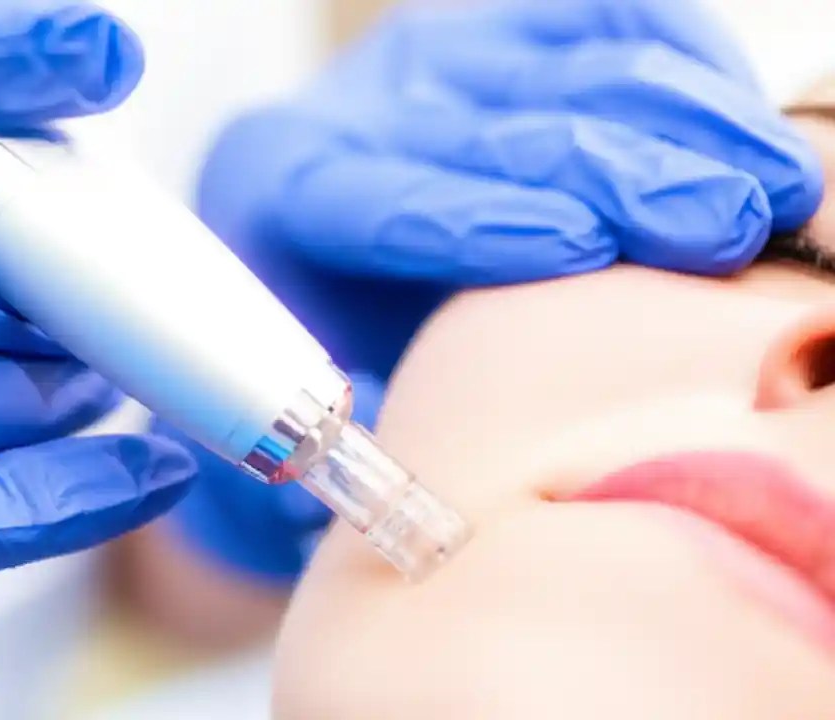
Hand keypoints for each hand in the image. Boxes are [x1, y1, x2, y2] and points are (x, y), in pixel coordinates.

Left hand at [164, 0, 823, 581]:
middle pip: (492, 129)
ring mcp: (432, 65)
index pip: (379, 202)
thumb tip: (318, 493)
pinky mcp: (498, 36)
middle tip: (719, 223)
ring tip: (770, 177)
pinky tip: (733, 110)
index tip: (580, 246)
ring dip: (679, 119)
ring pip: (562, 68)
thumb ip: (313, 430)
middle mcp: (355, 111)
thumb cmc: (324, 334)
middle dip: (617, 171)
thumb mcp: (294, 386)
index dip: (479, 220)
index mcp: (281, 194)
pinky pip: (593, 24)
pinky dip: (675, 61)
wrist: (322, 245)